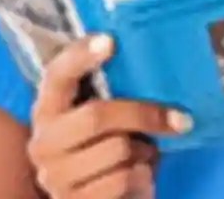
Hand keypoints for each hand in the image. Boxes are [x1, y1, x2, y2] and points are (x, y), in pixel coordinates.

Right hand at [27, 35, 193, 197]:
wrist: (101, 198)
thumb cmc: (109, 148)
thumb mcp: (109, 119)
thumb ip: (115, 94)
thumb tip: (155, 66)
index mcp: (48, 109)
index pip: (57, 75)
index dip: (80, 56)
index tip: (110, 41)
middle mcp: (43, 141)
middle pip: (97, 116)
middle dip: (144, 115)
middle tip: (180, 118)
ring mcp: (55, 176)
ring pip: (117, 150)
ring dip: (143, 153)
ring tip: (144, 154)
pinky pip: (122, 181)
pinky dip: (142, 177)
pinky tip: (139, 175)